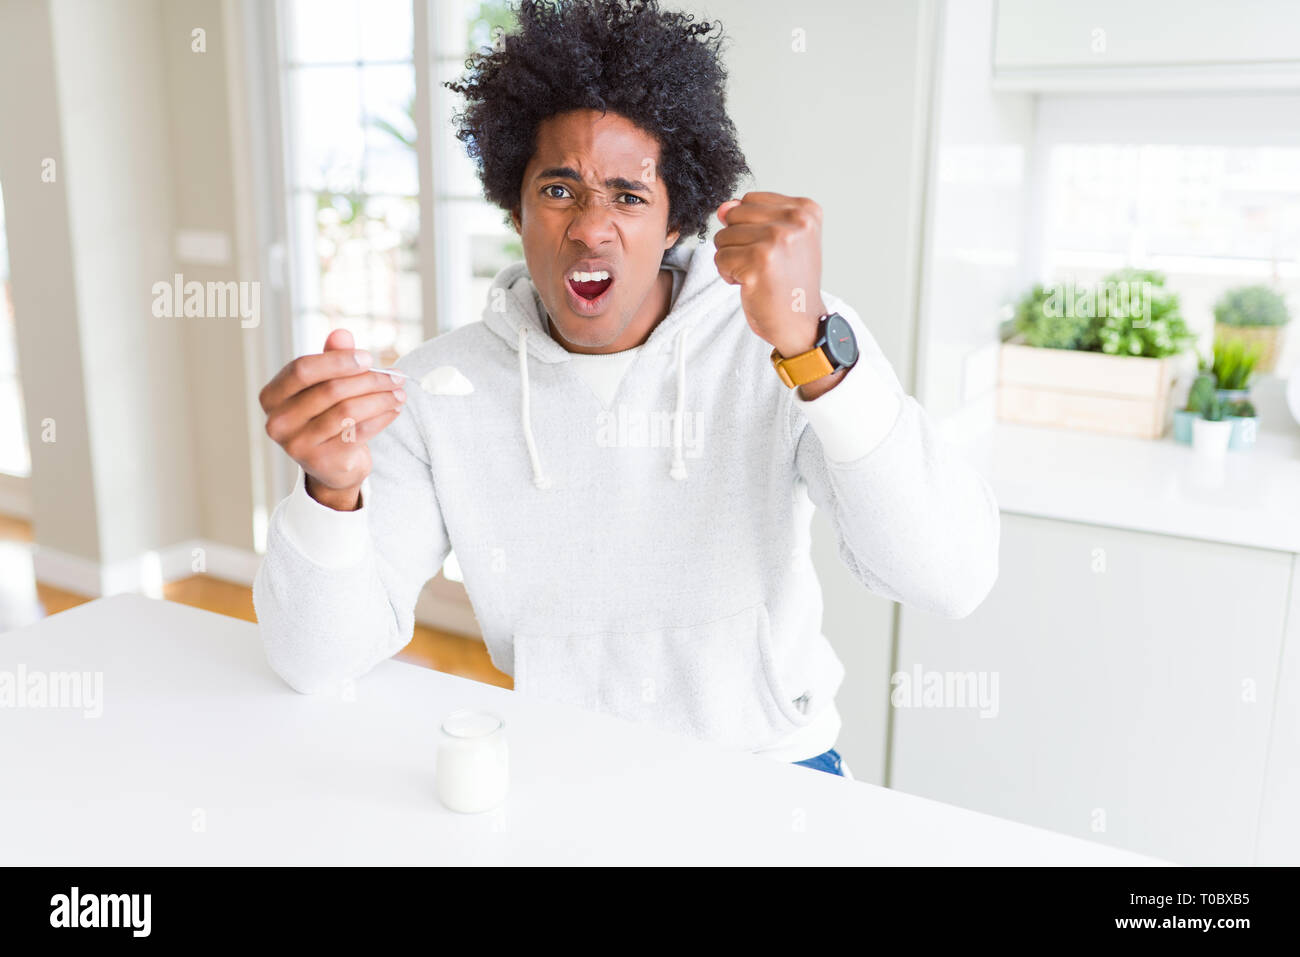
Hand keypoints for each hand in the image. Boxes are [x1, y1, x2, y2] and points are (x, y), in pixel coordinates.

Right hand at [259, 328, 406, 510]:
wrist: (331, 465)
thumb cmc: (325, 415)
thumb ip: (331, 358)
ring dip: (381, 399)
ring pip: (347, 411)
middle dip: (369, 380)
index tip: (368, 358)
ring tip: (400, 393)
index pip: (302, 369)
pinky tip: (394, 410)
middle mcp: (278, 421)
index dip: (338, 360)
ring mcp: (298, 444)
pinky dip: (381, 418)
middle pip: (330, 390)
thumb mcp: (325, 384)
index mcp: (272, 396)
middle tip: (396, 376)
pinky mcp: (323, 461)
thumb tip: (342, 333)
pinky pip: (358, 432)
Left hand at [713, 192, 826, 358]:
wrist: (801, 322)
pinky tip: (750, 285)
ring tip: (758, 274)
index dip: (749, 227)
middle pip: (733, 216)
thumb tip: (722, 208)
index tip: (772, 250)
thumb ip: (751, 217)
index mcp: (805, 210)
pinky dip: (728, 275)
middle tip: (763, 264)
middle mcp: (794, 221)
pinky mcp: (757, 263)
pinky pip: (720, 258)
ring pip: (723, 237)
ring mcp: (776, 241)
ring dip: (732, 260)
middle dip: (738, 242)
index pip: (749, 200)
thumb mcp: (780, 240)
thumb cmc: (789, 283)